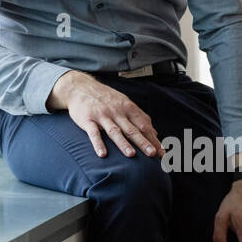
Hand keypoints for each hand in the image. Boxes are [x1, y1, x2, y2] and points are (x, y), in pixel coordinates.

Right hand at [47, 70, 164, 158]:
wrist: (80, 87)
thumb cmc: (106, 98)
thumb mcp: (125, 103)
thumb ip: (139, 117)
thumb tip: (154, 132)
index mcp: (128, 108)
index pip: (144, 125)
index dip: (153, 139)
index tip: (161, 152)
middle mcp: (117, 112)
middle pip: (132, 129)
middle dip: (143, 142)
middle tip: (152, 154)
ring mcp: (102, 116)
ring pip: (115, 131)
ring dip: (123, 143)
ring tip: (131, 155)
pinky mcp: (87, 120)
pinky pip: (93, 133)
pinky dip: (98, 143)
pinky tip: (102, 154)